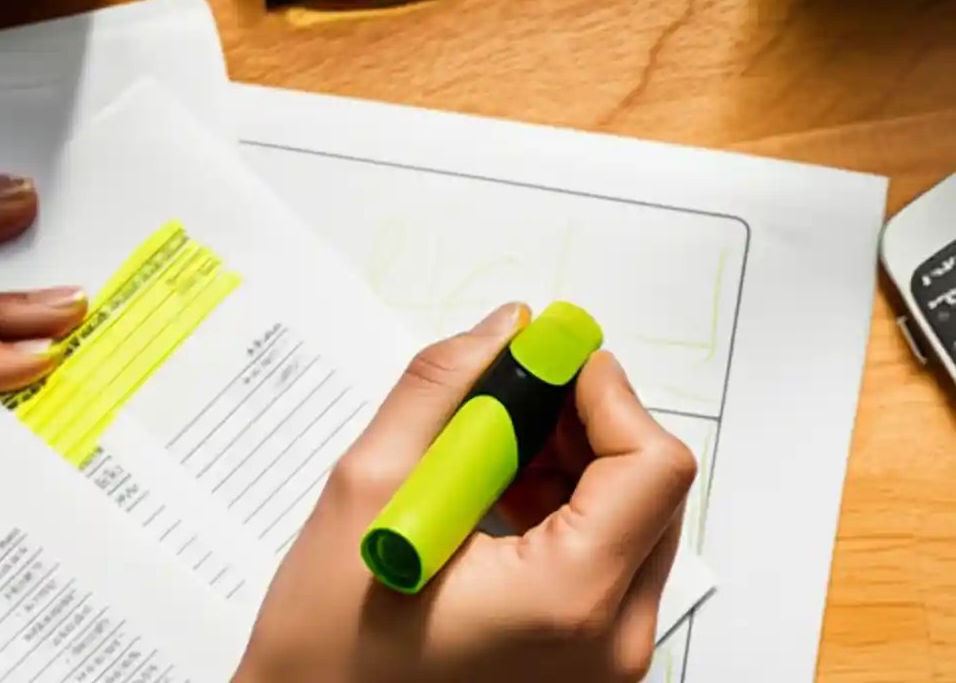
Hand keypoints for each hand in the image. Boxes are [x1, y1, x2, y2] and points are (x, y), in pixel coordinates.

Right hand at [233, 303, 697, 682]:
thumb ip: (443, 391)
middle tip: (509, 397)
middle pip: (651, 489)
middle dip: (585, 423)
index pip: (651, 464)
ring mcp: (605, 661)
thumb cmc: (326, 642)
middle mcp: (610, 642)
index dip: (603, 393)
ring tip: (484, 456)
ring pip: (631, 520)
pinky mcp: (588, 662)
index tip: (547, 358)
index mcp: (568, 600)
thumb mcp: (367, 488)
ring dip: (572, 464)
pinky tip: (493, 497)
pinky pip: (607, 562)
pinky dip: (565, 511)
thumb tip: (506, 329)